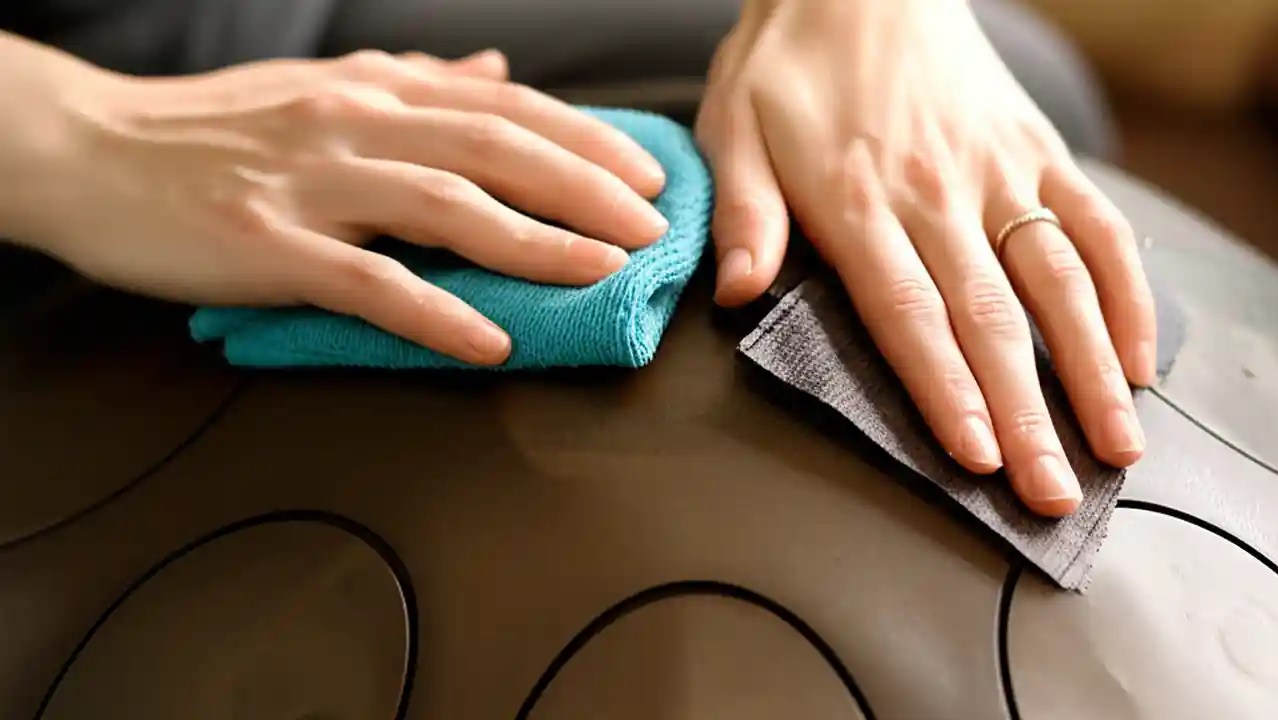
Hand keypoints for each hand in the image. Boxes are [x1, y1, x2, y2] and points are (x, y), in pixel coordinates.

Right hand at [5, 40, 667, 365]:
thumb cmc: (211, 129)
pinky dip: (435, 312)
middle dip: (586, 188)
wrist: (89, 152)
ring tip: (603, 273)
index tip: (648, 174)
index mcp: (373, 90)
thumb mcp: (322, 87)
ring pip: (446, 207)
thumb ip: (415, 83)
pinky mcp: (269, 246)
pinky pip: (367, 281)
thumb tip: (495, 70)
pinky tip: (490, 340)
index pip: (504, 107)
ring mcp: (312, 184)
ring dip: (534, 242)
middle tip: (653, 229)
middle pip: (495, 149)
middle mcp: (355, 125)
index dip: (586, 140)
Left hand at [696, 0, 1156, 515]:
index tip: (977, 459)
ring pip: (1059, 280)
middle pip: (992, 318)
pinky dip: (1126, 292)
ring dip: (1092, 368)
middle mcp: (939, 193)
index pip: (910, 314)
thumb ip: (742, 216)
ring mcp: (1000, 171)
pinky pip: (1096, 224)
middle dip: (1026, 414)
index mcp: (858, 201)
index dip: (945, 390)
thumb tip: (736, 294)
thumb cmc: (789, 63)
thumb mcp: (734, 128)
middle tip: (1053, 493)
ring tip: (1115, 446)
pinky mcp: (1038, 150)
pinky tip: (1139, 358)